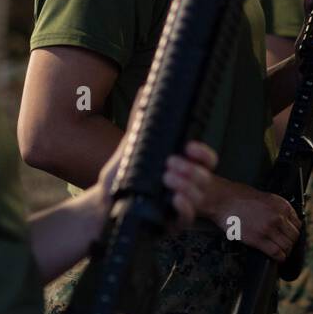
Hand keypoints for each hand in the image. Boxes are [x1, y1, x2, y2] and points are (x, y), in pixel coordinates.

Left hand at [95, 91, 217, 226]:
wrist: (106, 205)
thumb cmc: (124, 177)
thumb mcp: (133, 148)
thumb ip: (140, 122)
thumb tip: (144, 90)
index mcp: (184, 168)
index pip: (206, 160)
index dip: (202, 153)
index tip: (189, 146)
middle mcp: (187, 186)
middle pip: (205, 177)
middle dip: (191, 169)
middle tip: (171, 163)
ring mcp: (182, 205)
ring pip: (198, 196)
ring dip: (186, 186)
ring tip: (167, 178)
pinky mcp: (173, 222)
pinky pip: (187, 217)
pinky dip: (183, 206)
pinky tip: (174, 198)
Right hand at [204, 177, 300, 260]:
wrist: (224, 200)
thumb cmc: (240, 197)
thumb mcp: (266, 198)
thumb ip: (278, 209)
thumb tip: (284, 221)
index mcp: (282, 205)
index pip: (298, 224)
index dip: (293, 231)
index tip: (289, 235)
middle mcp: (278, 217)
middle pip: (294, 236)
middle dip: (291, 242)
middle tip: (285, 245)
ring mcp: (269, 228)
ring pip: (287, 246)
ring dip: (285, 251)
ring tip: (281, 252)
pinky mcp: (258, 239)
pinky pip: (276, 253)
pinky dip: (279, 258)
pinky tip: (278, 258)